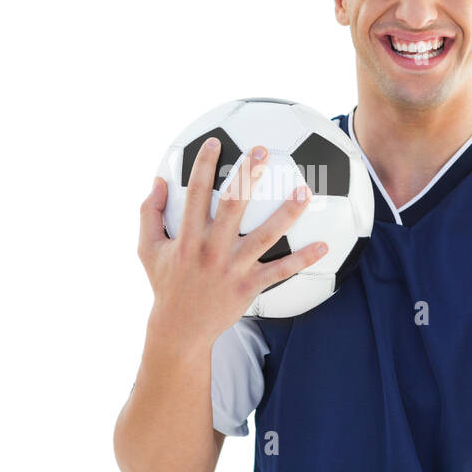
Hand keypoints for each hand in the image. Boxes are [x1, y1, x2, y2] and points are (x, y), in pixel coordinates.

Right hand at [138, 137, 327, 344]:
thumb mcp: (147, 248)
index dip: (204, 166)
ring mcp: (232, 268)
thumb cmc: (166, 283)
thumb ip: (149, 213)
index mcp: (187, 237)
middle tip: (262, 151)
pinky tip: (324, 245)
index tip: (215, 142)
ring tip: (304, 190)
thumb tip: (157, 180)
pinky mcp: (249, 286)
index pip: (194, 194)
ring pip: (264, 236)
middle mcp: (211, 250)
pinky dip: (303, 260)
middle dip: (247, 176)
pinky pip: (280, 271)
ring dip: (286, 213)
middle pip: (232, 206)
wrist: (180, 328)